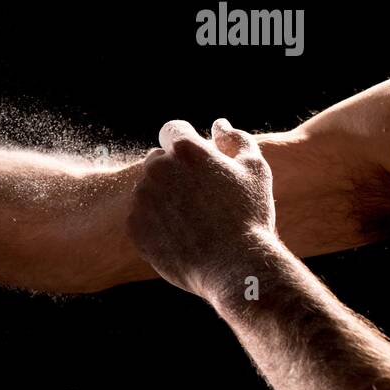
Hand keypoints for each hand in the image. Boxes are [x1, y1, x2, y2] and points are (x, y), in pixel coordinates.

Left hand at [127, 118, 277, 298]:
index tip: (198, 163)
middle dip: (174, 171)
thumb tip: (219, 125)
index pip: (173, 131)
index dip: (187, 144)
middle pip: (158, 160)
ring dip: (163, 197)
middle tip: (200, 197)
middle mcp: (157, 169)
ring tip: (193, 220)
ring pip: (147, 189)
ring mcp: (141, 197)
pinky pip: (141, 216)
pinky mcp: (133, 225)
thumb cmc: (250, 215)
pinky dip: (155, 222)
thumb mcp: (255, 170)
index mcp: (185, 149)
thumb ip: (236, 140)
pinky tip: (180, 235)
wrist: (234, 265)